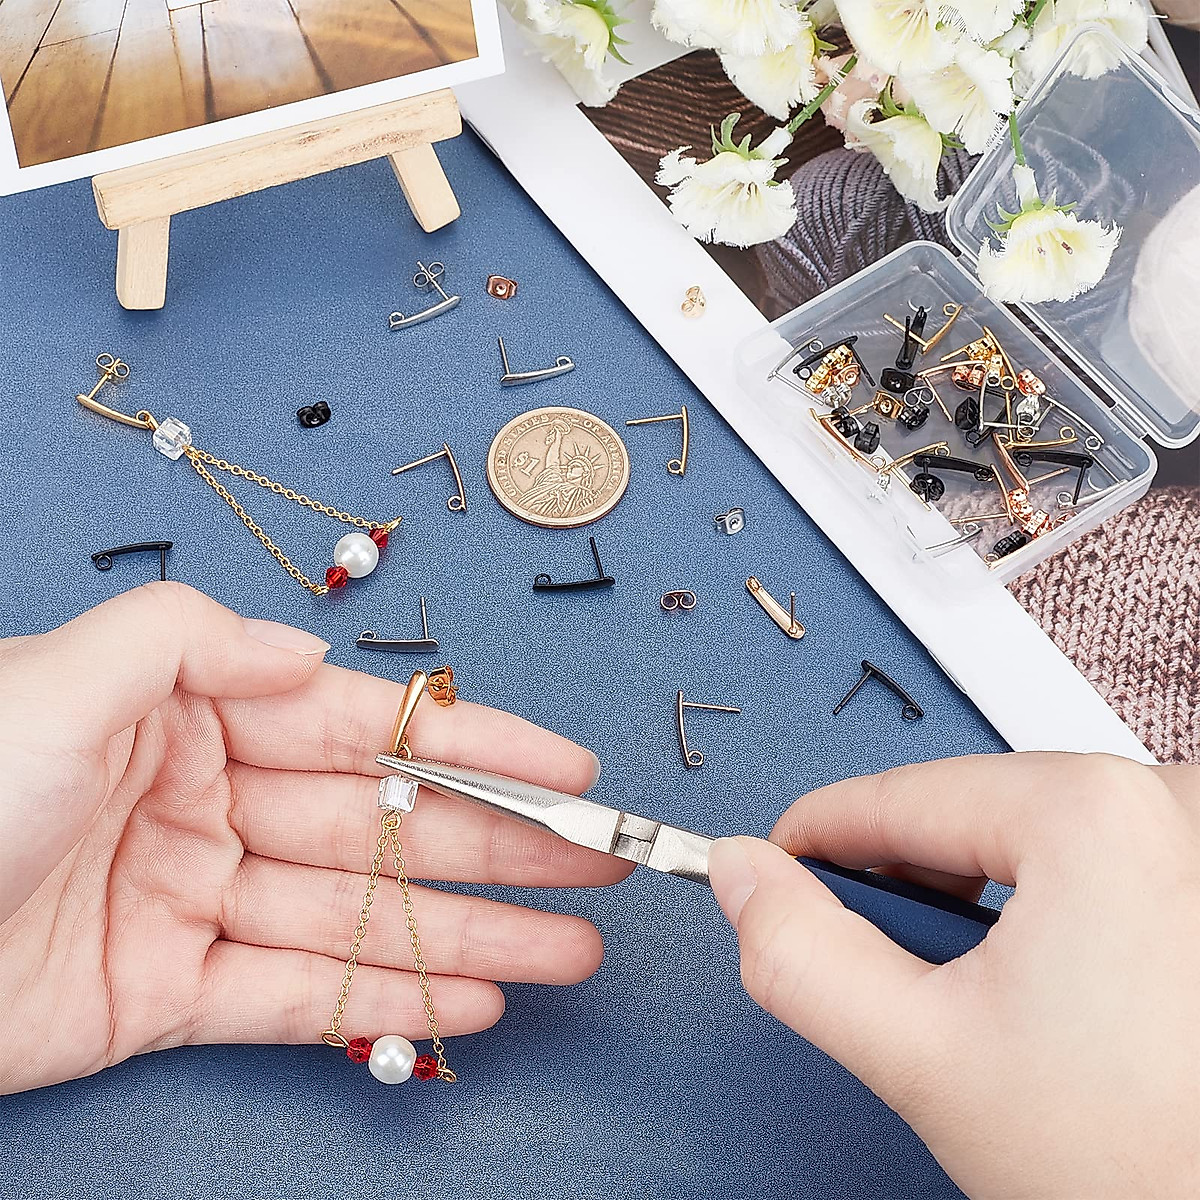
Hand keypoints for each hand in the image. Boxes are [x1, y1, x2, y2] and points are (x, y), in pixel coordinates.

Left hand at [0, 583, 629, 1094]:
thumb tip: (309, 654)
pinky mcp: (167, 993)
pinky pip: (298, 999)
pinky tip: (472, 1001)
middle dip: (503, 851)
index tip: (567, 769)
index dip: (478, 748)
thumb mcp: (68, 675)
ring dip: (473, 938)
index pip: (371, 729)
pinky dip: (387, 1004)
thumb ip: (197, 638)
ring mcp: (196, 899)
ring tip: (571, 954)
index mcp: (197, 712)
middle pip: (389, 830)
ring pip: (363, 922)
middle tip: (599, 868)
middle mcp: (210, 799)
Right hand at [708, 754, 1199, 1198]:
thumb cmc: (1142, 1166)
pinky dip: (1047, 898)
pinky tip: (1042, 977)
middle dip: (906, 881)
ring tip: (967, 988)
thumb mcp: (922, 1055)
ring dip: (976, 892)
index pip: (899, 794)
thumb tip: (744, 876)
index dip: (814, 836)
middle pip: (967, 810)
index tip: (774, 866)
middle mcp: (1166, 800)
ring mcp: (1198, 837)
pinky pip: (1097, 849)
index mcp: (1090, 813)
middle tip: (878, 963)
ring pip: (1029, 831)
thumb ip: (803, 953)